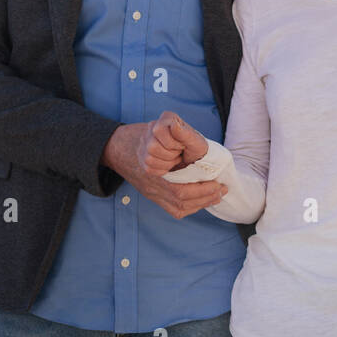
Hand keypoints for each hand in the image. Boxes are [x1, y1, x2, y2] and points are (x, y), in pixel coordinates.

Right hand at [101, 120, 224, 219]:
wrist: (114, 148)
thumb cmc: (137, 137)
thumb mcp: (155, 127)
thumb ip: (172, 129)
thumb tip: (180, 127)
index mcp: (153, 172)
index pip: (180, 191)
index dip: (201, 190)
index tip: (218, 183)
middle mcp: (152, 186)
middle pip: (181, 202)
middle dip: (205, 198)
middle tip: (222, 190)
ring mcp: (151, 193)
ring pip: (178, 208)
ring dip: (201, 204)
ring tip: (216, 196)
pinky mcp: (152, 195)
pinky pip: (172, 209)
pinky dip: (191, 207)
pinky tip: (203, 201)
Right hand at [143, 110, 208, 170]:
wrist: (193, 160)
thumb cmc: (195, 149)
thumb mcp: (197, 142)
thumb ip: (185, 134)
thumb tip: (174, 125)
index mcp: (166, 118)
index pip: (158, 131)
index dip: (172, 143)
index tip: (183, 144)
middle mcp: (152, 127)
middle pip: (152, 147)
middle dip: (170, 154)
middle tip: (179, 152)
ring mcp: (145, 141)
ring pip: (149, 159)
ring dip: (167, 163)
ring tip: (175, 157)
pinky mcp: (142, 155)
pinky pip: (148, 168)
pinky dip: (162, 170)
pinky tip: (169, 163)